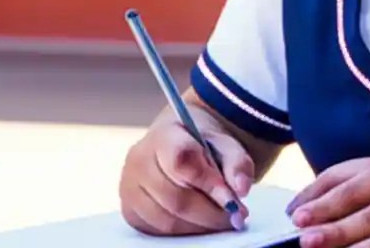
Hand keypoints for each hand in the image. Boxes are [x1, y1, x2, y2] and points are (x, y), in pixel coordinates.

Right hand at [119, 108, 254, 235]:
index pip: (181, 163)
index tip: (233, 199)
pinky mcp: (129, 209)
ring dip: (199, 226)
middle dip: (210, 214)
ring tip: (218, 219)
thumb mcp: (226, 145)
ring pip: (167, 221)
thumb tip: (241, 189)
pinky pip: (157, 231)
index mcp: (163, 137)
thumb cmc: (202, 146)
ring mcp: (129, 186)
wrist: (178, 144)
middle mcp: (139, 160)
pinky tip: (198, 222)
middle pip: (175, 199)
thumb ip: (237, 163)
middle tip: (235, 217)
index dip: (209, 185)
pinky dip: (184, 232)